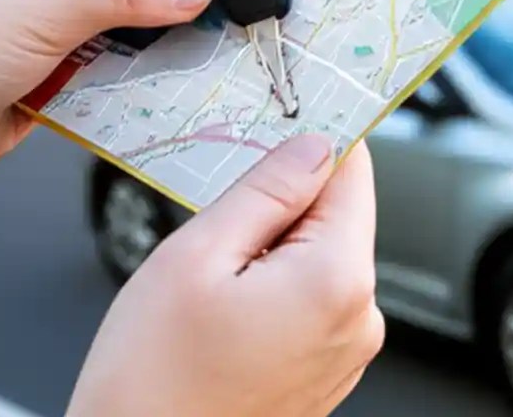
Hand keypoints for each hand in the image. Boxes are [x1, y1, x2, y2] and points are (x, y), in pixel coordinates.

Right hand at [67, 134, 384, 416]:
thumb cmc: (151, 385)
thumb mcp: (195, 258)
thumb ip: (264, 191)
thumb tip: (313, 144)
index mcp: (338, 279)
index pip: (353, 170)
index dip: (312, 140)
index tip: (277, 127)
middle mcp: (360, 316)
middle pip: (338, 214)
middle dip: (282, 204)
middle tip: (218, 225)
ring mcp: (349, 348)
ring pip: (321, 257)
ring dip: (275, 250)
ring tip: (215, 286)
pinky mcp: (329, 369)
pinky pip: (313, 300)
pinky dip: (277, 289)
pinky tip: (228, 314)